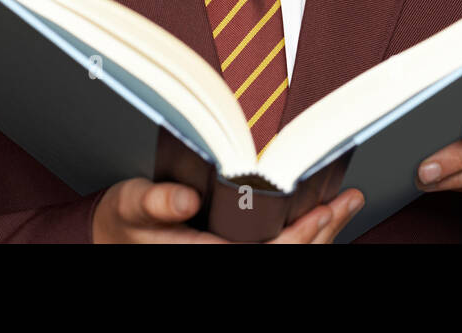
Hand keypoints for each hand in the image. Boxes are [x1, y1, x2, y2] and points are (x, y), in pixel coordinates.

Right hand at [92, 177, 364, 242]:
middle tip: (349, 201)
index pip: (262, 255)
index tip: (324, 212)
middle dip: (322, 232)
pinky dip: (306, 236)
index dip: (298, 236)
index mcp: (202, 257)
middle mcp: (222, 262)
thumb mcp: (131, 205)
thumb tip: (186, 199)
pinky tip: (323, 216)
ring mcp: (230, 258)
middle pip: (285, 258)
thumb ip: (156, 202)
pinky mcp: (235, 251)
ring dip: (320, 234)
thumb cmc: (122, 223)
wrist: (112, 238)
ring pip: (287, 257)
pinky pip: (277, 251)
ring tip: (346, 204)